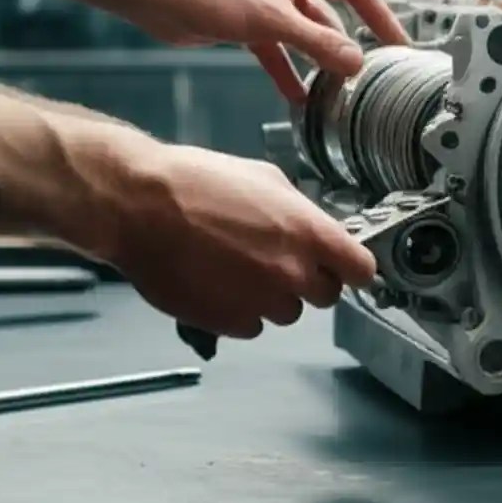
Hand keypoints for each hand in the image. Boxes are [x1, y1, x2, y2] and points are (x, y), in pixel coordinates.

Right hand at [101, 144, 375, 338]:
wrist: (139, 207)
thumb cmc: (197, 182)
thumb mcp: (263, 177)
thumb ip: (298, 210)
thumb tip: (312, 226)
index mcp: (308, 233)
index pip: (361, 269)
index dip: (352, 266)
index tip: (342, 264)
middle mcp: (292, 273)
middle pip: (327, 295)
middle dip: (309, 280)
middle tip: (278, 260)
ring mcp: (262, 302)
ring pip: (288, 313)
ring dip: (273, 296)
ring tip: (238, 269)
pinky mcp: (230, 324)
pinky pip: (252, 325)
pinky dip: (241, 311)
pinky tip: (218, 285)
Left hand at [141, 0, 409, 102]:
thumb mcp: (274, 22)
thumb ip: (319, 44)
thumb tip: (356, 63)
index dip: (382, 18)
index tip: (399, 45)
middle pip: (335, 16)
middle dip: (350, 47)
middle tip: (371, 75)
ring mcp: (272, 2)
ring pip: (308, 36)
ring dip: (320, 64)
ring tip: (338, 93)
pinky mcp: (252, 22)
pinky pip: (281, 51)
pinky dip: (290, 72)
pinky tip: (298, 97)